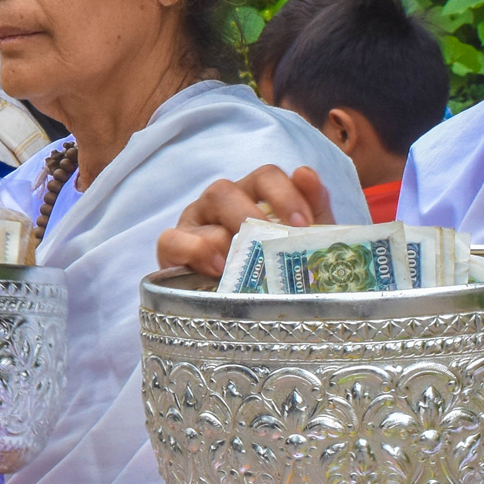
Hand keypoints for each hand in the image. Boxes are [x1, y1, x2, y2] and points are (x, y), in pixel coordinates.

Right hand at [154, 165, 336, 275]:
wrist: (249, 310)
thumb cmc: (274, 270)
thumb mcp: (301, 242)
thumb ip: (312, 208)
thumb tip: (305, 172)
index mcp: (252, 196)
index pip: (265, 176)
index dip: (284, 194)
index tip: (304, 224)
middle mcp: (219, 203)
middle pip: (226, 189)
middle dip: (250, 214)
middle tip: (271, 243)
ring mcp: (193, 224)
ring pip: (200, 208)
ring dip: (224, 235)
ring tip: (242, 262)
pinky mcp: (172, 249)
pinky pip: (170, 240)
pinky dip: (193, 251)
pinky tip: (217, 269)